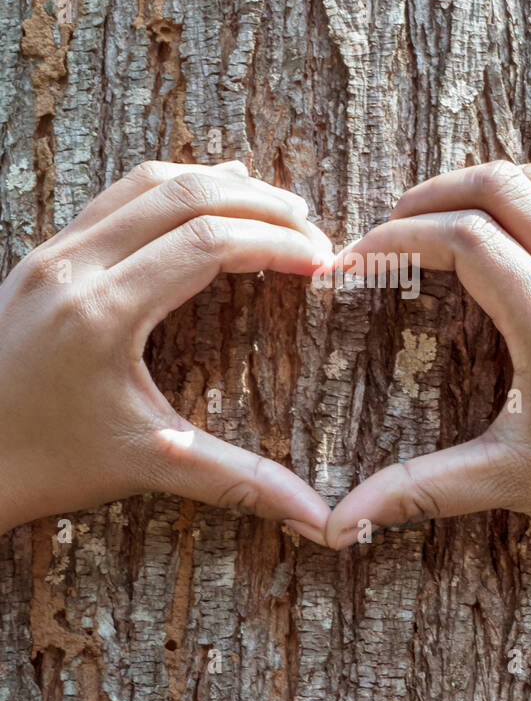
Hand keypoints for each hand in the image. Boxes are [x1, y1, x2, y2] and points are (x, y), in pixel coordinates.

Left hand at [0, 161, 334, 542]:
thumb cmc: (40, 467)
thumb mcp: (144, 468)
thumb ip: (237, 481)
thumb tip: (318, 518)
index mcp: (102, 312)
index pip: (209, 243)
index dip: (277, 243)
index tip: (321, 261)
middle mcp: (73, 267)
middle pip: (184, 195)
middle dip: (259, 203)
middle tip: (310, 227)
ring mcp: (51, 255)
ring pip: (144, 182)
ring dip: (214, 184)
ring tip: (271, 203)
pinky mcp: (40, 259)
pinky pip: (113, 198)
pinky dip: (169, 190)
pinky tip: (201, 203)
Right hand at [327, 161, 530, 577]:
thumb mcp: (514, 483)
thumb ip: (423, 491)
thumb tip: (344, 525)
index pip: (465, 239)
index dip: (397, 240)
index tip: (355, 265)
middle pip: (501, 186)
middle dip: (430, 195)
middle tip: (387, 230)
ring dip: (479, 187)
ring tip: (435, 222)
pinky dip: (526, 199)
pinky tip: (500, 239)